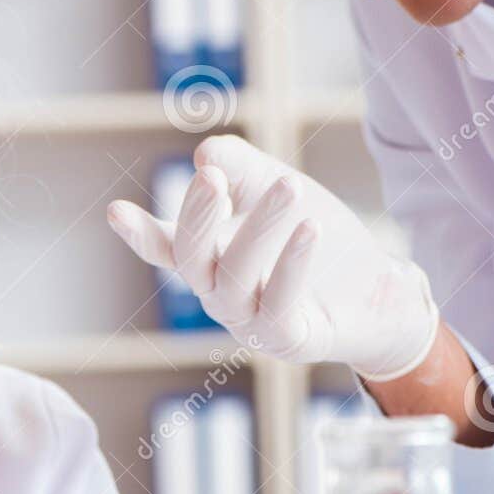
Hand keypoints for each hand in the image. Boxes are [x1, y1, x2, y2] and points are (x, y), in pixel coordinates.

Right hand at [108, 135, 438, 380]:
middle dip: (197, 217)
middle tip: (213, 178)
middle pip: (192, 259)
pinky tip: (308, 229)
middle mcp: (218, 294)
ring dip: (259, 229)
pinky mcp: (286, 338)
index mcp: (208, 259)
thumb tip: (205, 154)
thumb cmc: (315, 237)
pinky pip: (279, 304)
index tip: (116, 211)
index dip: (139, 233)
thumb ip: (240, 167)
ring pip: (235, 277)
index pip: (165, 247)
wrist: (377, 290)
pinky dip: (291, 264)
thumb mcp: (276, 187)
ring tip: (288, 185)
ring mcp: (248, 322)